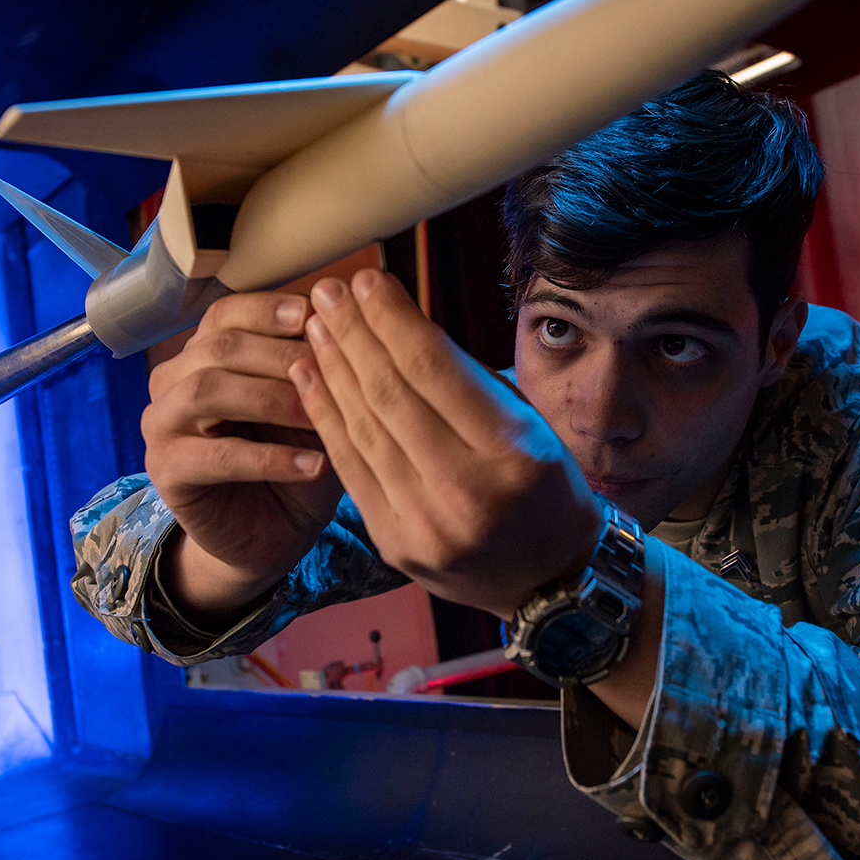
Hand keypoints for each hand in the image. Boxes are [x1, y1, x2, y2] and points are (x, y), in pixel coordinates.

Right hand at [142, 292, 343, 622]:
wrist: (273, 534)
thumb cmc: (295, 459)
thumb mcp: (314, 407)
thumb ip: (317, 367)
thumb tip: (342, 319)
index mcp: (204, 353)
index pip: (226, 313)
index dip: (268, 309)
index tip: (315, 313)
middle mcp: (173, 381)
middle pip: (218, 347)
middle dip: (279, 354)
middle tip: (330, 367)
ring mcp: (161, 425)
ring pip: (204, 390)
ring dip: (269, 398)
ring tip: (319, 416)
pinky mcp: (166, 472)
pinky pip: (215, 456)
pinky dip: (269, 459)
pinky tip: (314, 465)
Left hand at [289, 269, 603, 620]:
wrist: (549, 579)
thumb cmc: (545, 486)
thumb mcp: (527, 424)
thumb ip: (464, 379)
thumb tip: (396, 319)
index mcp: (512, 454)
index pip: (433, 369)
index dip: (392, 318)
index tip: (367, 281)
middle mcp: (467, 492)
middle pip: (391, 395)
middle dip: (354, 335)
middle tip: (328, 292)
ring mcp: (426, 525)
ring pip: (364, 429)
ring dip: (332, 370)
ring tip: (316, 326)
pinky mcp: (394, 543)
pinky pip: (350, 468)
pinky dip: (326, 418)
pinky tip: (310, 378)